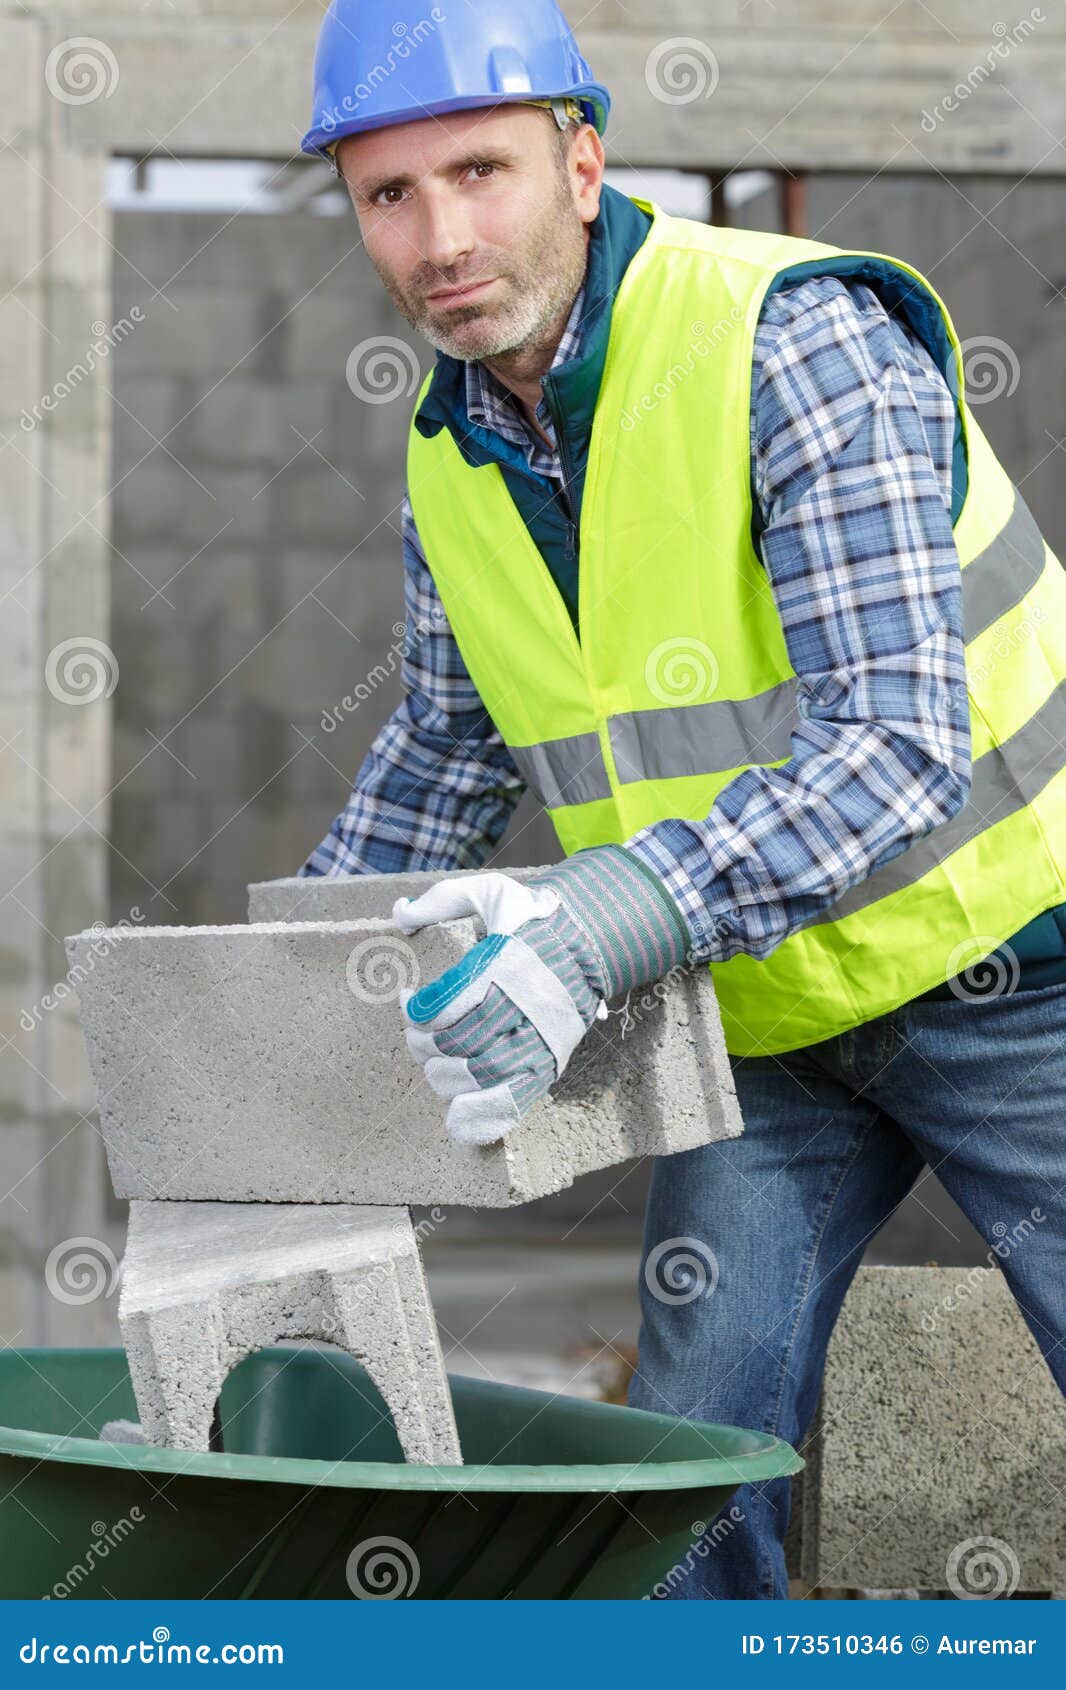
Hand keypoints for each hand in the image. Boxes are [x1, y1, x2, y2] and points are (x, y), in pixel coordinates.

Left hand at [393, 847, 689, 1144]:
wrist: (594, 939)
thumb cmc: (534, 917)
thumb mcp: (491, 891)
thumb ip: (442, 899)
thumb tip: (399, 912)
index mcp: (506, 962)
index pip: (447, 1005)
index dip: (416, 1011)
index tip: (407, 999)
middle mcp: (525, 1003)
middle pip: (459, 1043)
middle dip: (425, 1046)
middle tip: (417, 1036)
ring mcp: (541, 1037)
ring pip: (482, 1075)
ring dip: (445, 1078)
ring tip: (435, 1064)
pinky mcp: (551, 1061)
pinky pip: (516, 1099)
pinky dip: (484, 1115)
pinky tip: (457, 1120)